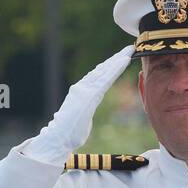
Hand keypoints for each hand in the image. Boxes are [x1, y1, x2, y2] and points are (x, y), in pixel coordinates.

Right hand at [22, 46, 133, 163]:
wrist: (59, 138)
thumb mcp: (81, 117)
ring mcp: (85, 89)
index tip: (118, 59)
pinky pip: (106, 79)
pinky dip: (116, 69)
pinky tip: (125, 60)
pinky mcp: (89, 95)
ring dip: (117, 60)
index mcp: (80, 92)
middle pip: (102, 70)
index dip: (108, 67)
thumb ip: (85, 109)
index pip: (97, 76)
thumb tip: (84, 111)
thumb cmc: (69, 133)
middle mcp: (82, 87)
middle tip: (128, 49)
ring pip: (105, 71)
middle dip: (115, 59)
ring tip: (129, 51)